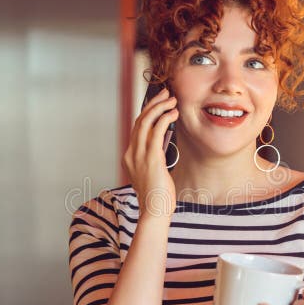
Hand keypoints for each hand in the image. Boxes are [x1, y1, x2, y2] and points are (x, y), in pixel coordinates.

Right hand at [123, 87, 178, 218]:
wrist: (154, 211)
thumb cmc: (157, 196)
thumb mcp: (152, 173)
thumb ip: (153, 158)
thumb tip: (163, 144)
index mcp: (129, 156)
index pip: (137, 127)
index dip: (148, 112)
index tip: (158, 102)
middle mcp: (131, 153)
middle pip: (140, 120)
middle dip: (153, 103)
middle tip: (165, 93)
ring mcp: (139, 155)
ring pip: (146, 121)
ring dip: (160, 107)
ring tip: (172, 99)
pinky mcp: (151, 158)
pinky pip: (156, 131)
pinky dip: (164, 118)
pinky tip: (173, 113)